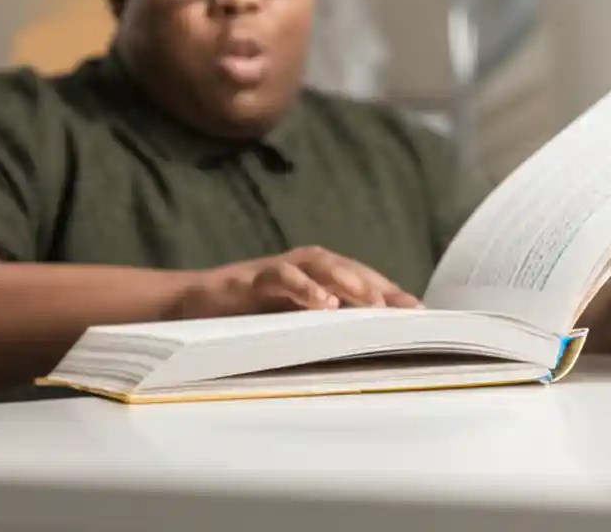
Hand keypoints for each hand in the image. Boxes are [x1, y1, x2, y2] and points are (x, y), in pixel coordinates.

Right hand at [182, 246, 422, 317]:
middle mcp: (302, 267)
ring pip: (321, 265)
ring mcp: (278, 270)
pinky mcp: (251, 280)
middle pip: (349, 268)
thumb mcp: (293, 324)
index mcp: (316, 276)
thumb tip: (369, 345)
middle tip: (403, 310)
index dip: (391, 293)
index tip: (420, 313)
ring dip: (348, 281)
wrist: (190, 306)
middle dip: (378, 287)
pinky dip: (304, 287)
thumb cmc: (247, 317)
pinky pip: (282, 277)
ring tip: (371, 303)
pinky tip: (323, 303)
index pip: (362, 279)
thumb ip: (325, 326)